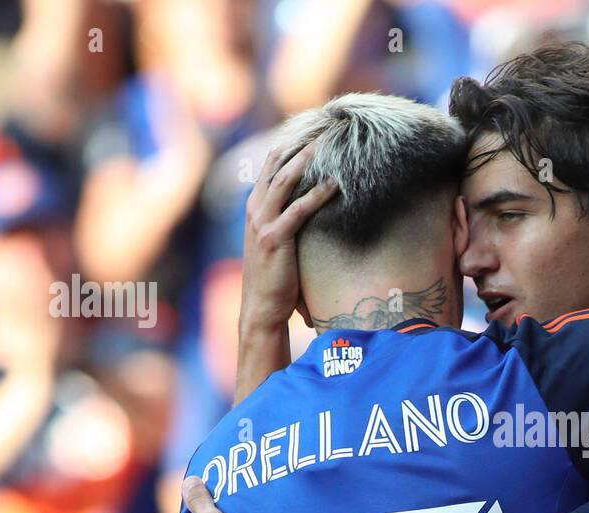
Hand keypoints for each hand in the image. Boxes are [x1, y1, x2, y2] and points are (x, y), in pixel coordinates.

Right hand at [239, 142, 339, 331]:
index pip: (269, 170)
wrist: (260, 307)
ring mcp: (262, 224)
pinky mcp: (275, 238)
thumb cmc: (273, 279)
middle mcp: (255, 211)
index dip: (286, 150)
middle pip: (276, 169)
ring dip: (305, 161)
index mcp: (254, 210)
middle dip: (297, 147)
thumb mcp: (274, 245)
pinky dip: (318, 194)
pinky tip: (335, 184)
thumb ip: (285, 225)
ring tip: (325, 146)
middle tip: (319, 129)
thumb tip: (308, 212)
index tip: (306, 133)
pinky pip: (299, 210)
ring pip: (285, 182)